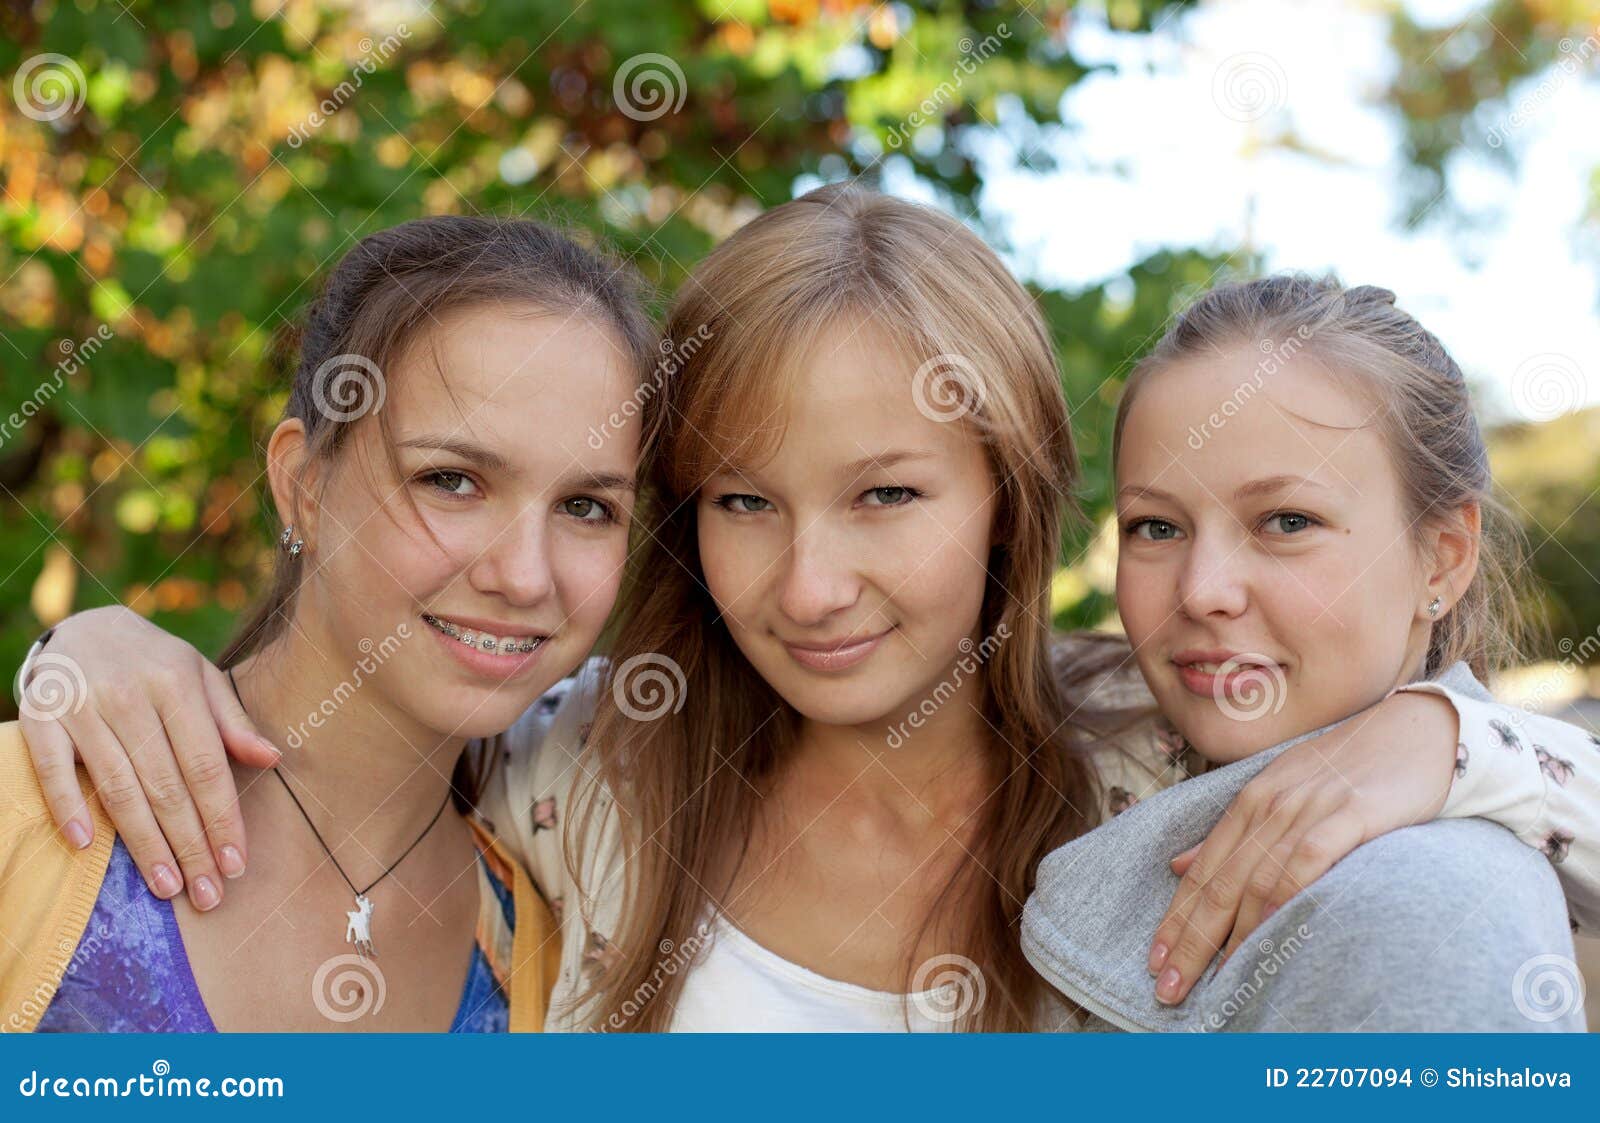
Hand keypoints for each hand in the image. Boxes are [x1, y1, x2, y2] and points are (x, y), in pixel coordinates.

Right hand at [17, 606, 280, 910]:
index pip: (206, 766)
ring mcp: (81, 706)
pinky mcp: (39, 716)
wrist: (84, 627)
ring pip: (118, 787)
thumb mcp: (200, 677)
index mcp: (177, 684)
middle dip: (191, 846)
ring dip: (144, 843)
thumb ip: (232, 721)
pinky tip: (87, 846)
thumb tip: (273, 759)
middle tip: (207, 894)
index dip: (222, 818)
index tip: (236, 864)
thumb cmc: (155, 664)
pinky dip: (68, 807)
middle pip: (167, 786)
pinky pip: (53, 769)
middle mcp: (130, 695)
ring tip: (167, 886)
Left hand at [1146, 690, 1458, 1004]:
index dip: (1175, 918)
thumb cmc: (1349, 769)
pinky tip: (1269, 937)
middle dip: (1189, 939)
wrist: (1417, 731)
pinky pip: (1307, 863)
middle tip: (1167, 987)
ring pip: (1256, 881)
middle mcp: (1269, 806)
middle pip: (1219, 884)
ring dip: (1232, 936)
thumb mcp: (1280, 791)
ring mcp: (1308, 810)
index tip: (1153, 961)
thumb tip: (1176, 866)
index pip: (1202, 872)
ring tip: (1215, 982)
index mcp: (1249, 803)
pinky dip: (1283, 901)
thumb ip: (1232, 833)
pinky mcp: (1352, 815)